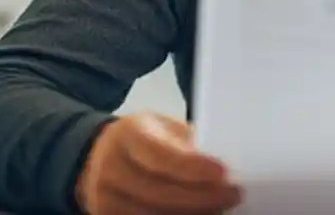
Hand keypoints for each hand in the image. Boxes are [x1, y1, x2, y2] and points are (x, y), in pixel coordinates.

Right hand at [76, 112, 241, 214]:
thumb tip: (221, 171)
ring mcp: (105, 196)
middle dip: (202, 197)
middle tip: (233, 195)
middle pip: (160, 192)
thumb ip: (188, 146)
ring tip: (219, 209)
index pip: (161, 155)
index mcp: (129, 134)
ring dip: (192, 214)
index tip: (224, 173)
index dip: (193, 168)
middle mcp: (111, 166)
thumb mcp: (164, 129)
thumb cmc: (146, 139)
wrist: (101, 155)